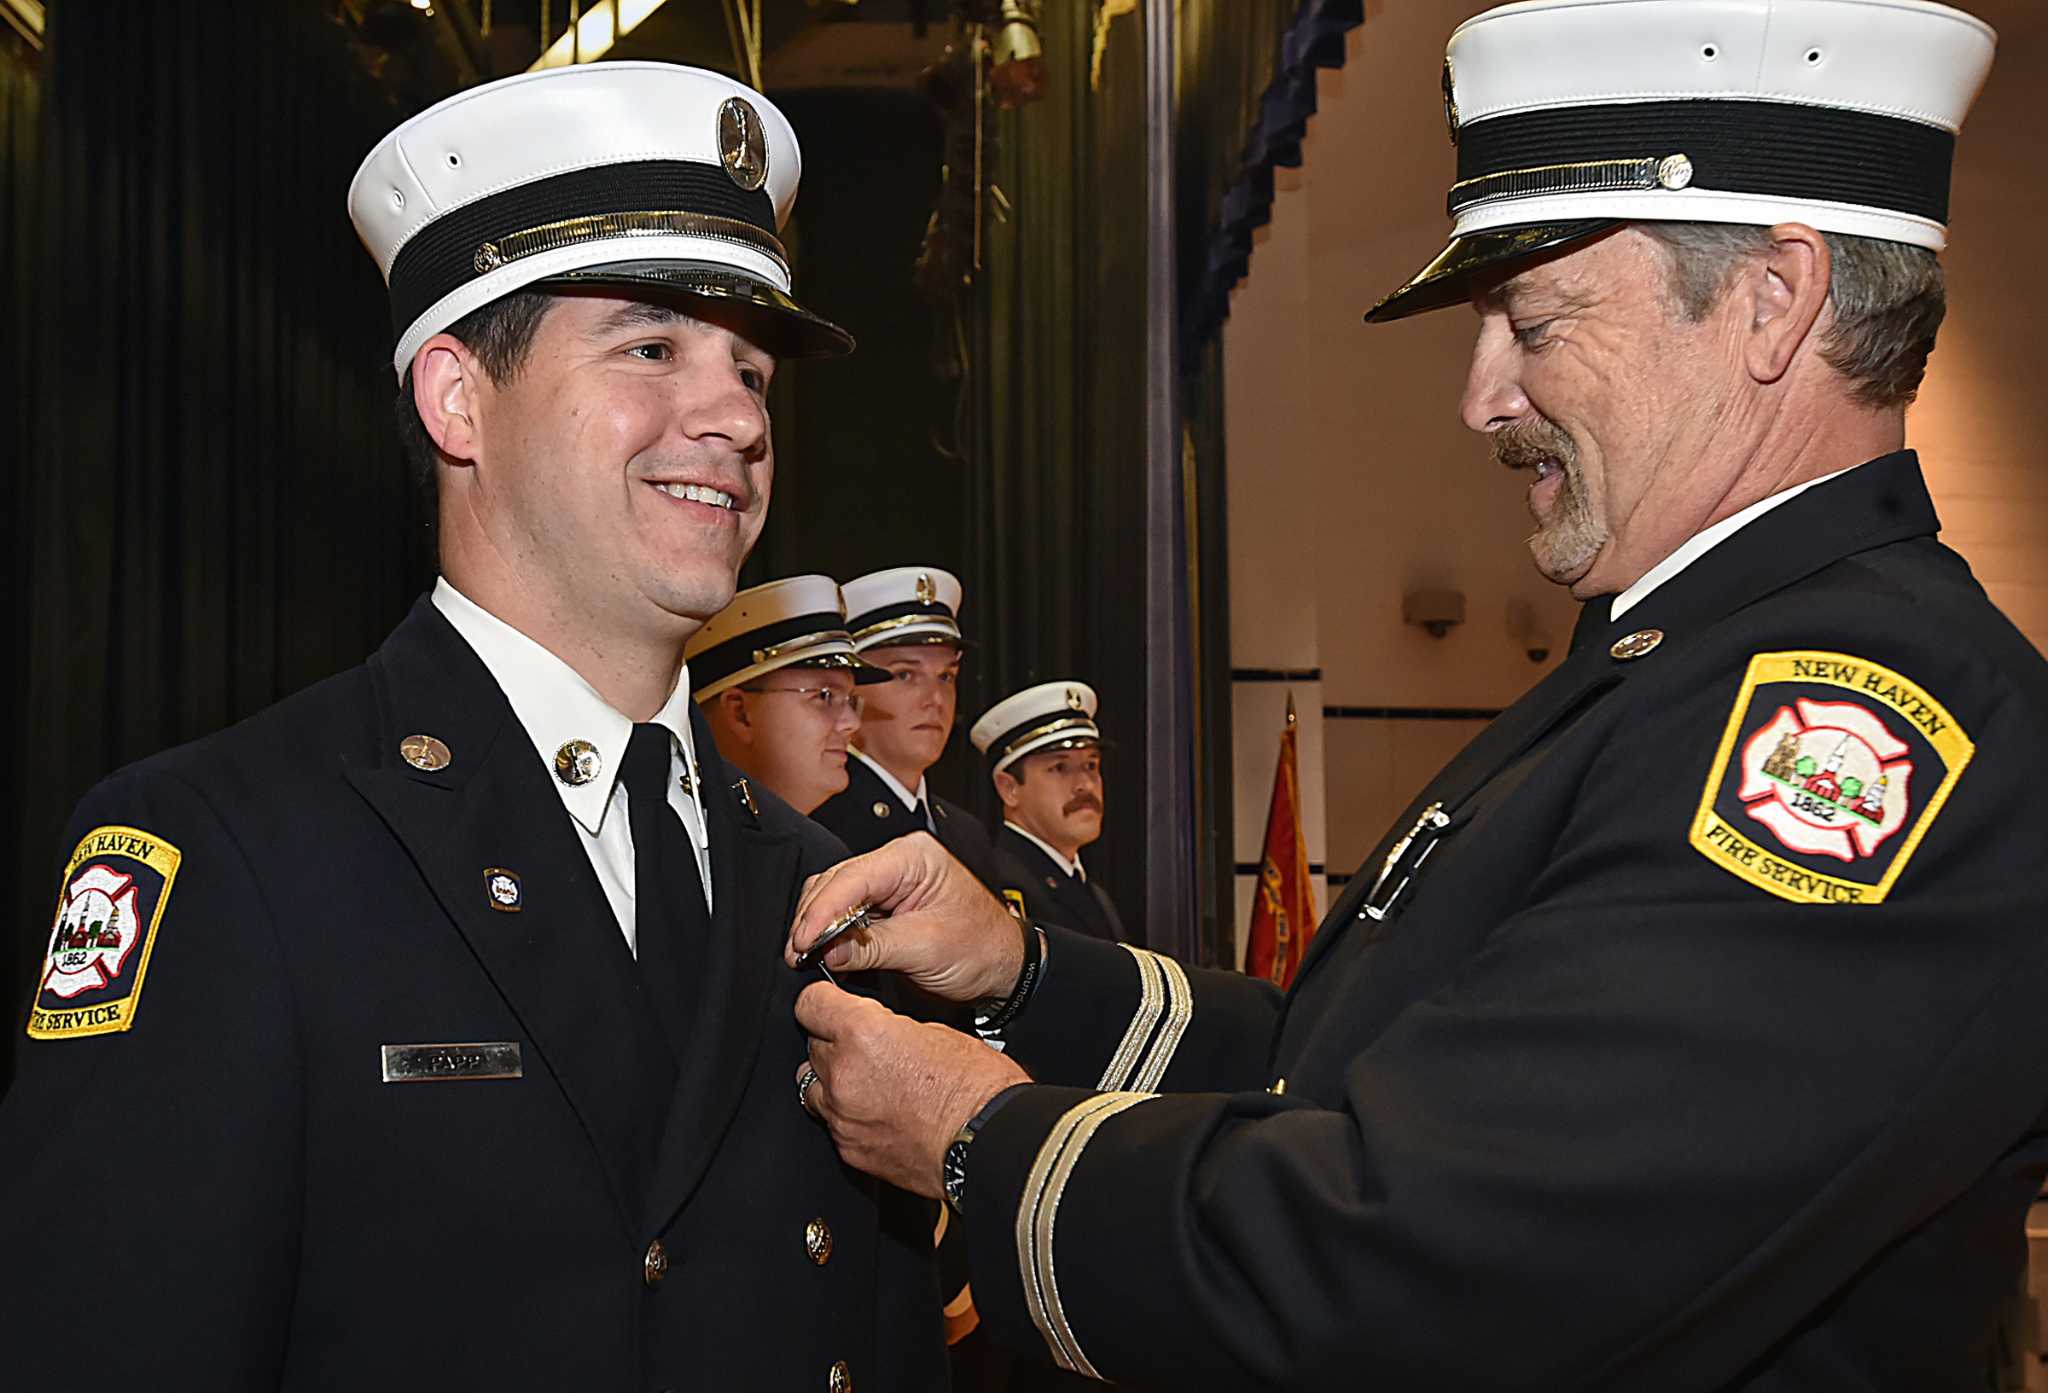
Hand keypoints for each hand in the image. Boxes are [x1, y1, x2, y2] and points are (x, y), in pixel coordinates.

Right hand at [785, 832, 1023, 1002]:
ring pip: (835, 896)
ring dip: (818, 927)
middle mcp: (898, 863)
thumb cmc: (984, 947)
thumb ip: (874, 947)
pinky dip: (830, 934)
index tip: (802, 941)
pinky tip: (823, 953)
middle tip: (797, 955)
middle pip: (836, 882)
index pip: (853, 876)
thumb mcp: (928, 948)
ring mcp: (889, 883)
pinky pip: (845, 913)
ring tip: (805, 957)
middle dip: (813, 919)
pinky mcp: (884, 906)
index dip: (821, 910)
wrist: (1006, 965)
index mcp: (915, 857)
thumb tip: (827, 951)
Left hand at [795, 981, 1028, 1197]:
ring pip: (812, 1086)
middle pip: (812, 1045)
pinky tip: (879, 1112)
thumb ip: (888, 1027)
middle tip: (866, 1047)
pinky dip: (848, 1114)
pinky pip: (833, 1123)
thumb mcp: (935, 1030)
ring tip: (868, 1081)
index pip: (810, 1004)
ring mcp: (843, 1117)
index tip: (829, 1003)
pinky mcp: (850, 1150)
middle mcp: (844, 1074)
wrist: (992, 1143)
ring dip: (833, 1079)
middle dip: (834, 1042)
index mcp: (863, 1034)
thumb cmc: (977, 1087)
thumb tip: (874, 1029)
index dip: (821, 1000)